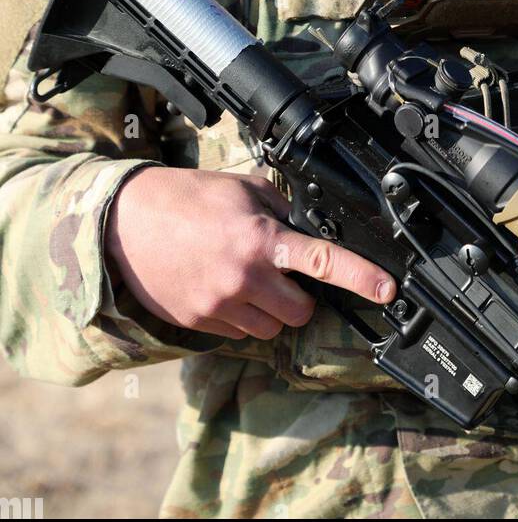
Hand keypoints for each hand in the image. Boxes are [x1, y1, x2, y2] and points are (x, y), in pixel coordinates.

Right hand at [104, 165, 395, 340]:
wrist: (126, 223)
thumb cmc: (186, 199)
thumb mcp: (241, 189)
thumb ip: (280, 208)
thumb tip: (310, 224)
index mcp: (260, 238)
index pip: (322, 260)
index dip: (360, 277)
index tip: (386, 289)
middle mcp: (244, 276)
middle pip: (302, 311)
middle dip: (302, 297)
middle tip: (284, 275)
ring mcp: (221, 305)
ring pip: (272, 328)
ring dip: (272, 310)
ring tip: (248, 278)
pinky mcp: (200, 323)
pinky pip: (240, 332)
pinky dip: (242, 316)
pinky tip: (224, 288)